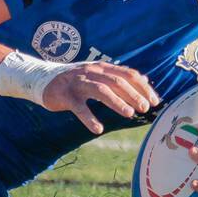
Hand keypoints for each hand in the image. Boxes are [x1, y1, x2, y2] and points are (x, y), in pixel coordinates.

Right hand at [41, 62, 160, 133]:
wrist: (42, 80)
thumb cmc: (74, 80)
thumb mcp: (97, 74)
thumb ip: (118, 76)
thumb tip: (144, 78)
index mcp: (101, 68)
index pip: (128, 74)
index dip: (143, 87)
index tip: (155, 100)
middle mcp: (91, 72)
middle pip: (116, 81)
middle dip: (133, 94)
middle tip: (145, 108)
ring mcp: (77, 83)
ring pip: (100, 90)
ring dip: (116, 102)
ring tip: (129, 113)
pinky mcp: (65, 96)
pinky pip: (79, 107)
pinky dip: (89, 118)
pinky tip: (98, 129)